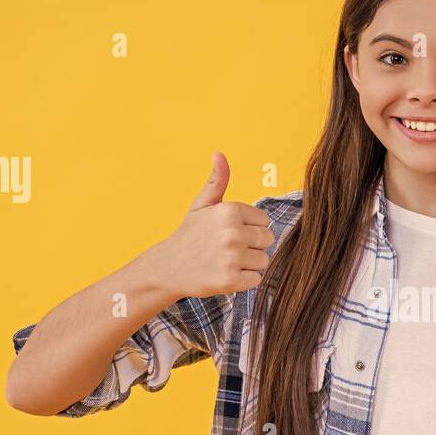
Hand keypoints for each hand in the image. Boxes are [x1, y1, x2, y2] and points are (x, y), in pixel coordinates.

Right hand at [144, 151, 275, 297]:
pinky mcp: (231, 280)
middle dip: (252, 245)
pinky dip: (244, 280)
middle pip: (268, 240)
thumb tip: (219, 154)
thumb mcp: (201, 204)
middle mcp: (233, 233)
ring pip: (263, 260)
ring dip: (249, 264)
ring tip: (226, 261)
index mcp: (230, 211)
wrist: (168, 267)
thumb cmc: (189, 235)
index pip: (264, 220)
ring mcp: (232, 257)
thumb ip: (217, 181)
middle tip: (228, 248)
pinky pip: (256, 279)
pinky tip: (226, 274)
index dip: (250, 227)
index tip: (230, 232)